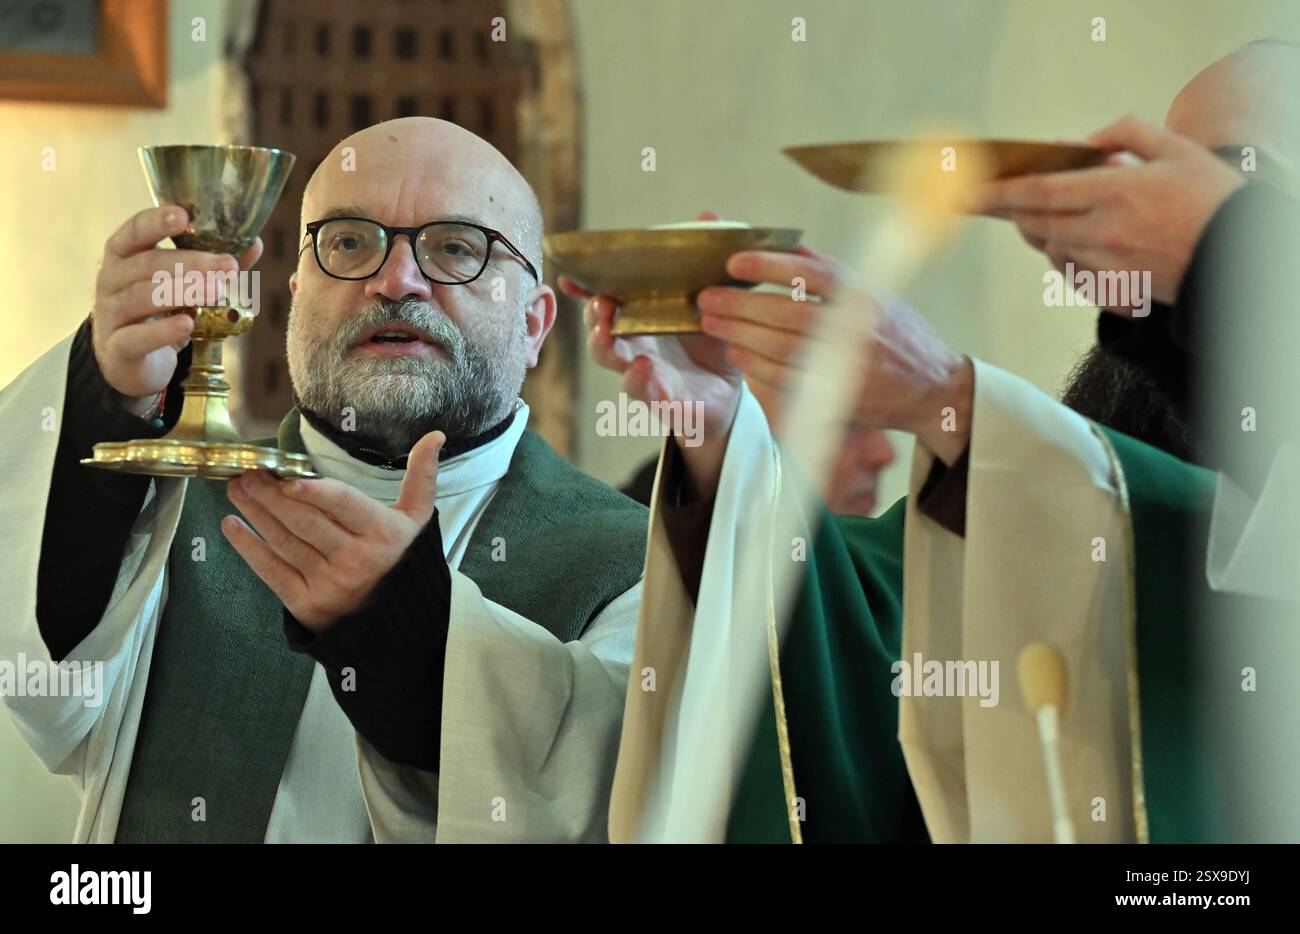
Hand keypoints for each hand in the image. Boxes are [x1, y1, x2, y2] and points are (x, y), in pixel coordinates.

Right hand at [91, 205, 261, 416]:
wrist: (130, 360)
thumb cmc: (158, 312)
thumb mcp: (182, 284)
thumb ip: (213, 265)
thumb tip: (253, 244)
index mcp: (123, 255)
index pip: (135, 231)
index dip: (156, 222)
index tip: (184, 216)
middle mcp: (109, 280)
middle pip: (148, 264)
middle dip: (191, 263)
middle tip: (227, 265)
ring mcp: (110, 314)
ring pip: (143, 297)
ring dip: (184, 292)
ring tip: (217, 292)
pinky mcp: (116, 348)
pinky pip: (136, 337)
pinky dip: (162, 331)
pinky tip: (187, 324)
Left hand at [221, 430, 445, 631]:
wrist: (400, 622)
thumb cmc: (404, 559)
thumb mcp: (417, 520)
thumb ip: (421, 477)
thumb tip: (435, 436)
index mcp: (383, 534)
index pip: (344, 506)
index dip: (314, 492)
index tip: (286, 477)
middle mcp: (356, 560)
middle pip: (306, 522)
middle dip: (271, 496)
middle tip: (249, 474)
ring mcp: (329, 584)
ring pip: (285, 542)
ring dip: (256, 514)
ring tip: (237, 491)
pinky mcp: (308, 604)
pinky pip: (272, 572)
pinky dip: (249, 548)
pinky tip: (232, 526)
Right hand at [564, 212, 743, 496]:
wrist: (729, 394)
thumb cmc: (711, 343)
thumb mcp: (717, 300)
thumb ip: (708, 263)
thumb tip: (710, 217)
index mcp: (640, 316)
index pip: (604, 298)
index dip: (583, 287)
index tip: (570, 275)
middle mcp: (634, 344)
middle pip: (598, 330)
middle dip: (594, 317)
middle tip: (602, 305)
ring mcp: (643, 372)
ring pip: (612, 361)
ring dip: (607, 348)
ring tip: (611, 335)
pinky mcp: (663, 400)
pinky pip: (647, 393)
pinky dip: (642, 383)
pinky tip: (646, 370)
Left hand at [697, 246, 972, 464]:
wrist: (932, 387)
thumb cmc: (894, 332)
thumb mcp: (872, 290)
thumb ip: (827, 270)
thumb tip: (780, 242)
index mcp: (864, 292)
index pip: (813, 271)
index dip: (771, 264)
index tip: (734, 261)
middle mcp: (859, 325)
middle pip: (790, 312)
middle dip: (742, 304)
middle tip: (707, 298)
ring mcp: (851, 362)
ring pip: (785, 347)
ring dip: (742, 334)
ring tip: (712, 324)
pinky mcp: (842, 394)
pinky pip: (791, 379)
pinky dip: (759, 365)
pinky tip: (737, 354)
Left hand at [972, 115, 1245, 311]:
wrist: (1239, 256)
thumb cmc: (1209, 196)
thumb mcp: (1174, 148)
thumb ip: (1121, 134)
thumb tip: (1071, 141)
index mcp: (1116, 192)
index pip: (1038, 191)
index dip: (995, 191)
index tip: (964, 189)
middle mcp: (1104, 233)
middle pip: (1033, 222)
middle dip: (1004, 210)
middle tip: (980, 198)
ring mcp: (1106, 266)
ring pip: (1048, 249)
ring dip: (1040, 229)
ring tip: (1048, 213)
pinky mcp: (1111, 292)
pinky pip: (1069, 274)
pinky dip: (1065, 255)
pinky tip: (1077, 241)